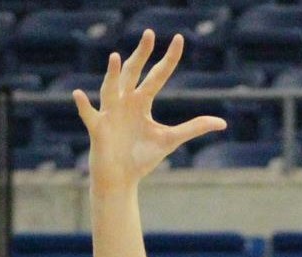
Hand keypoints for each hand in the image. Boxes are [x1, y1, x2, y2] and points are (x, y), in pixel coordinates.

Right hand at [73, 33, 227, 194]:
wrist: (122, 178)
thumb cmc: (142, 156)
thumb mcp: (171, 140)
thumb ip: (194, 128)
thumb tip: (223, 123)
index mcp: (142, 102)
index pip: (158, 75)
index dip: (169, 59)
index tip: (179, 39)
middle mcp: (125, 102)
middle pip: (133, 73)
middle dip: (141, 54)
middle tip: (150, 34)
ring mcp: (110, 113)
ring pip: (110, 89)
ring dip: (113, 74)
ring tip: (117, 57)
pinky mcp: (98, 128)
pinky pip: (89, 115)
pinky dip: (83, 105)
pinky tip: (78, 94)